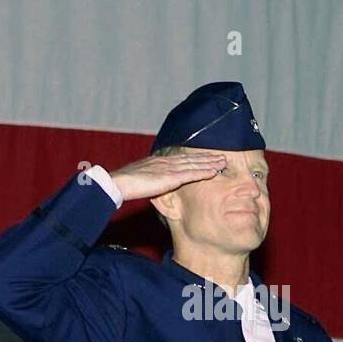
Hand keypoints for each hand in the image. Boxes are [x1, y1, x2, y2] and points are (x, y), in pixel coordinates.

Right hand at [109, 152, 226, 202]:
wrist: (118, 183)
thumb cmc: (124, 183)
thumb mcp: (139, 179)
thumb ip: (150, 180)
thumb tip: (153, 185)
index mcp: (159, 162)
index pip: (182, 158)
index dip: (196, 157)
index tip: (207, 156)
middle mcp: (166, 162)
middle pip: (192, 158)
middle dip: (208, 157)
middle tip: (223, 156)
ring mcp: (169, 169)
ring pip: (195, 164)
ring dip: (210, 163)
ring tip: (224, 162)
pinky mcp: (170, 177)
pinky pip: (191, 174)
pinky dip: (204, 172)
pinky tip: (214, 172)